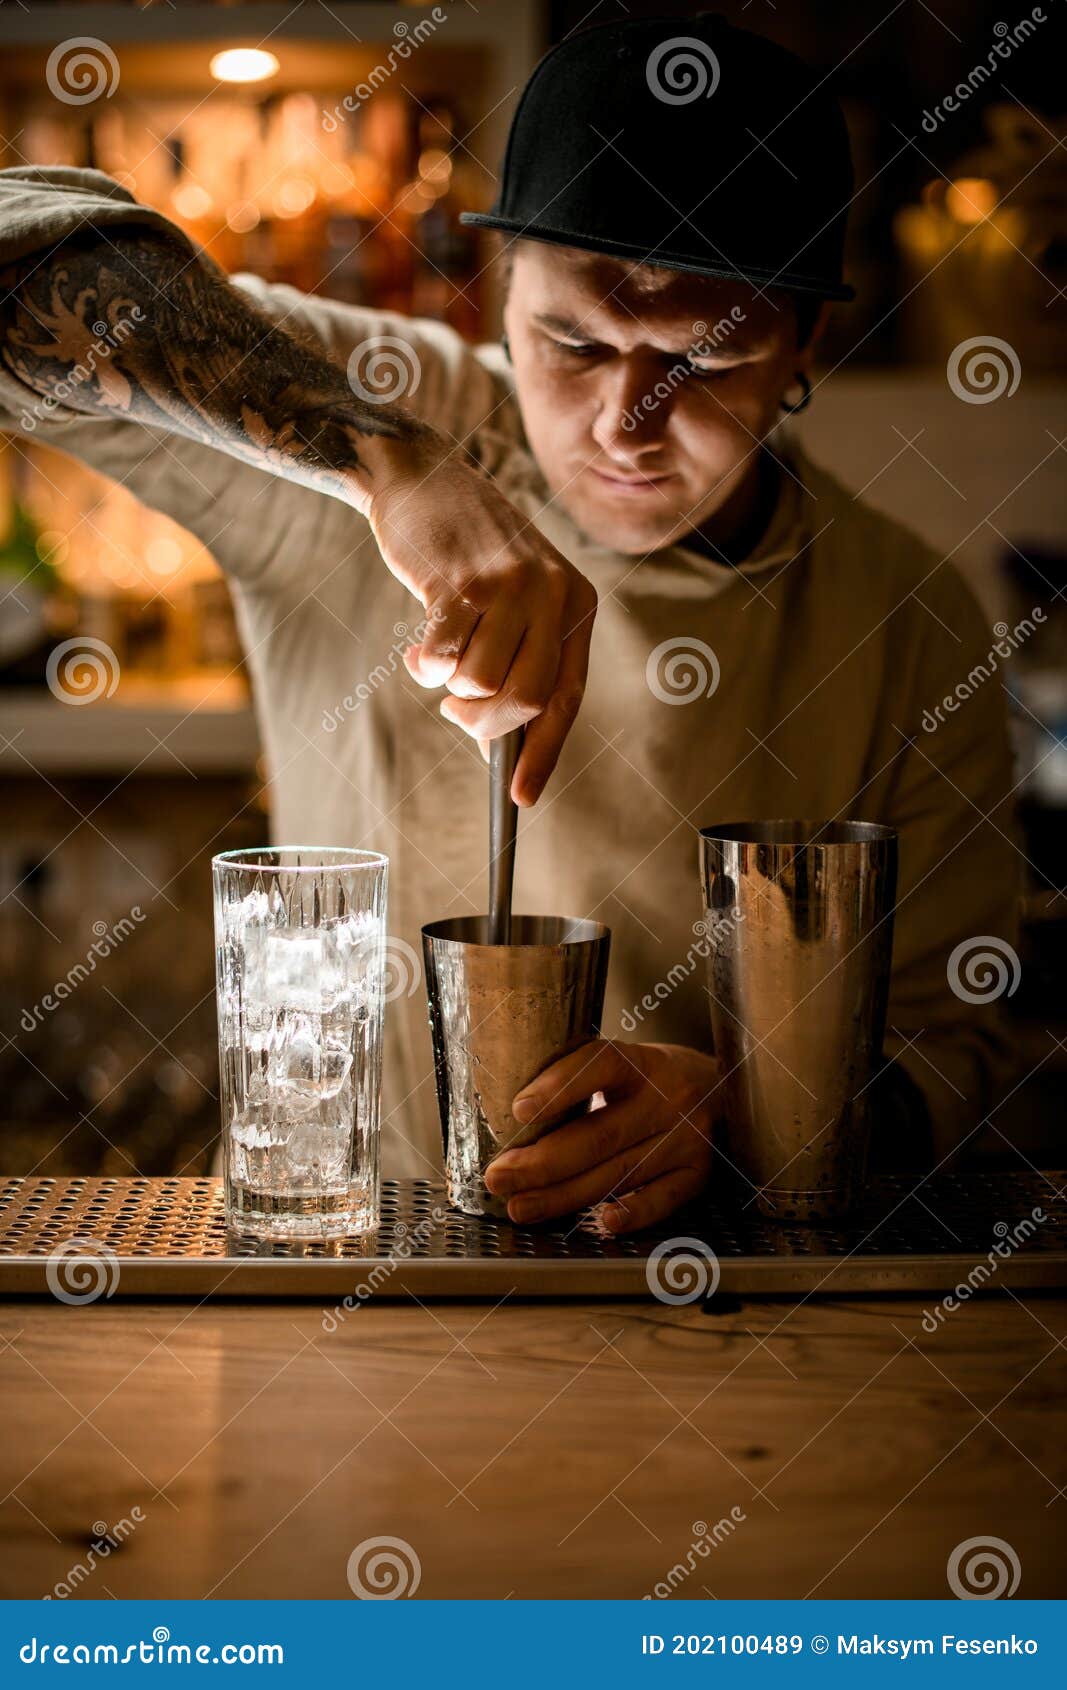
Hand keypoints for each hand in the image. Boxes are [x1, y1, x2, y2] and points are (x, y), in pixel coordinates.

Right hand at [366, 433, 596, 805]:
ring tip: (441, 655)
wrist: (424, 476)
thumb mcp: (514, 600)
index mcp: (575, 603)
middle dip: (484, 723)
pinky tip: (420, 645)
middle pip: (526, 699)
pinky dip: (423, 666)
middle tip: (457, 710)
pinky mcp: (458, 581)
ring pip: (480, 682)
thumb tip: (499, 748)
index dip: (544, 753)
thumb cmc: (467, 553)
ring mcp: (507, 585)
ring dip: (449, 685)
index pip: (567, 697)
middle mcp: (551, 594)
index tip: (522, 797)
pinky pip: (440, 658)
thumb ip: (518, 663)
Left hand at [483, 1040, 717, 1231]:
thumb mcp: (620, 1063)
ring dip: (564, 1195)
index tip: (518, 1109)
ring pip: (620, 1172)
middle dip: (541, 1162)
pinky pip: (664, 1198)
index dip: (559, 1086)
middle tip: (499, 1177)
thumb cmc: (647, 1078)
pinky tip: (603, 1221)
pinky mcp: (697, 1172)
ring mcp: (685, 1137)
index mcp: (640, 1061)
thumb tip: (507, 1115)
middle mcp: (667, 1098)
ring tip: (521, 1206)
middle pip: (600, 1134)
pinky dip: (635, 1212)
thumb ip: (577, 1079)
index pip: (599, 1065)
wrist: (721, 1088)